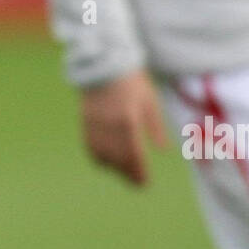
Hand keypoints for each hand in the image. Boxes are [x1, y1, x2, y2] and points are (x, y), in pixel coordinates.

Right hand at [80, 70, 169, 187]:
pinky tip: (107, 163)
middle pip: (118, 159)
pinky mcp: (85, 122)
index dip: (139, 172)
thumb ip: (155, 126)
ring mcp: (95, 125)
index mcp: (128, 121)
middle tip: (138, 185)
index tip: (145, 184)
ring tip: (125, 175)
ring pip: (102, 156)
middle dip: (128, 174)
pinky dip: (99, 158)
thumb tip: (164, 150)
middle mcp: (109, 127)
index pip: (134, 155)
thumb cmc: (132, 81)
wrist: (104, 63)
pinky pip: (90, 148)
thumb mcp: (149, 101)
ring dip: (114, 169)